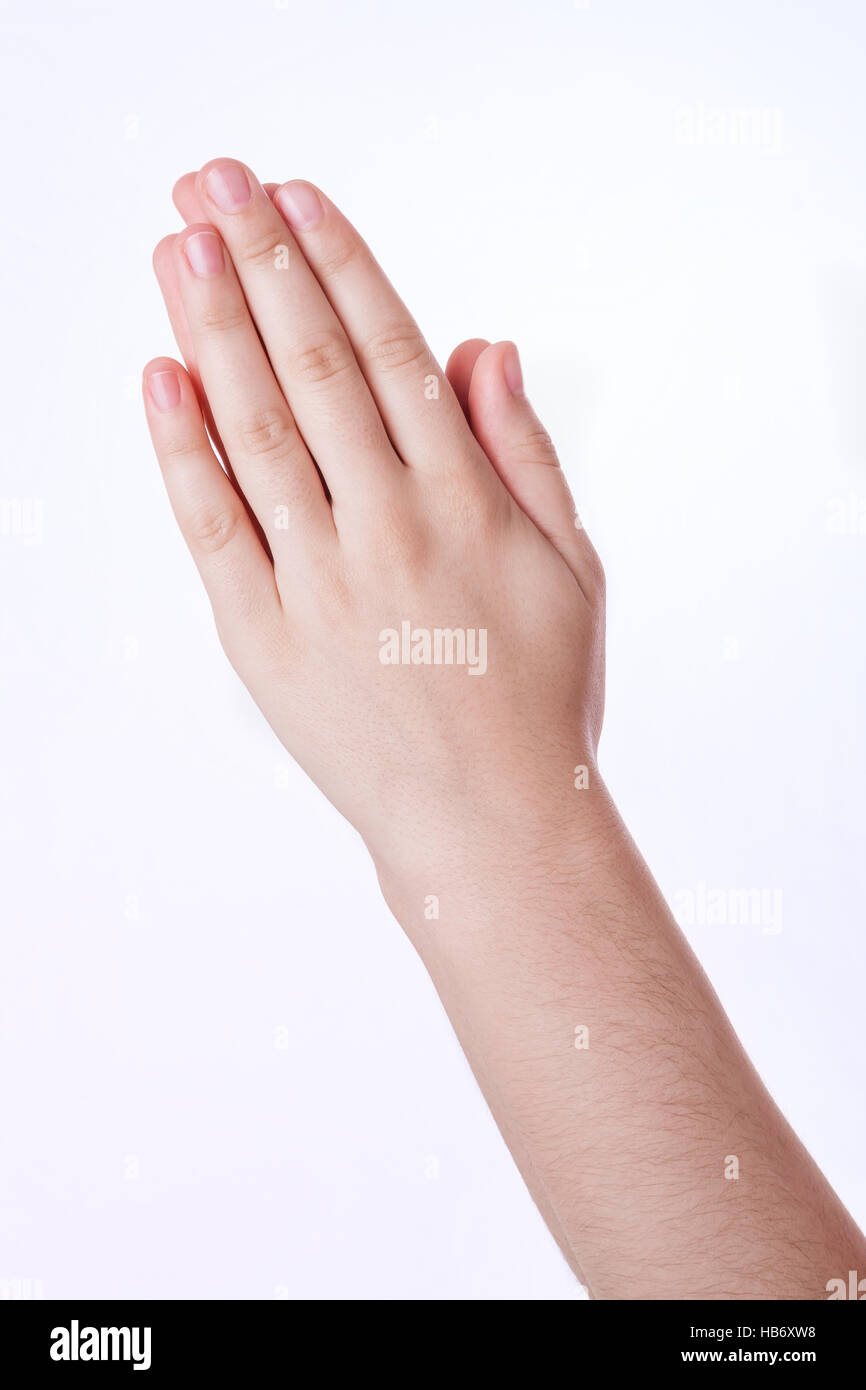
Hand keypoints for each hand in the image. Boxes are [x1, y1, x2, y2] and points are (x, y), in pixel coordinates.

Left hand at [143, 159, 605, 892]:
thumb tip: (482, 346)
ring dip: (210, 330)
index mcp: (465, 500)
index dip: (338, 267)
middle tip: (213, 183)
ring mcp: (317, 579)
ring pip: (254, 429)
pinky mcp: (262, 636)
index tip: (295, 201)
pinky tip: (159, 378)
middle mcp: (387, 525)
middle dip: (257, 265)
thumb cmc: (541, 695)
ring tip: (175, 247)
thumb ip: (525, 450)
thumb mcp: (572, 564)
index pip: (388, 353)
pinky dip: (182, 451)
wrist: (491, 822)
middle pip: (310, 367)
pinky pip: (213, 528)